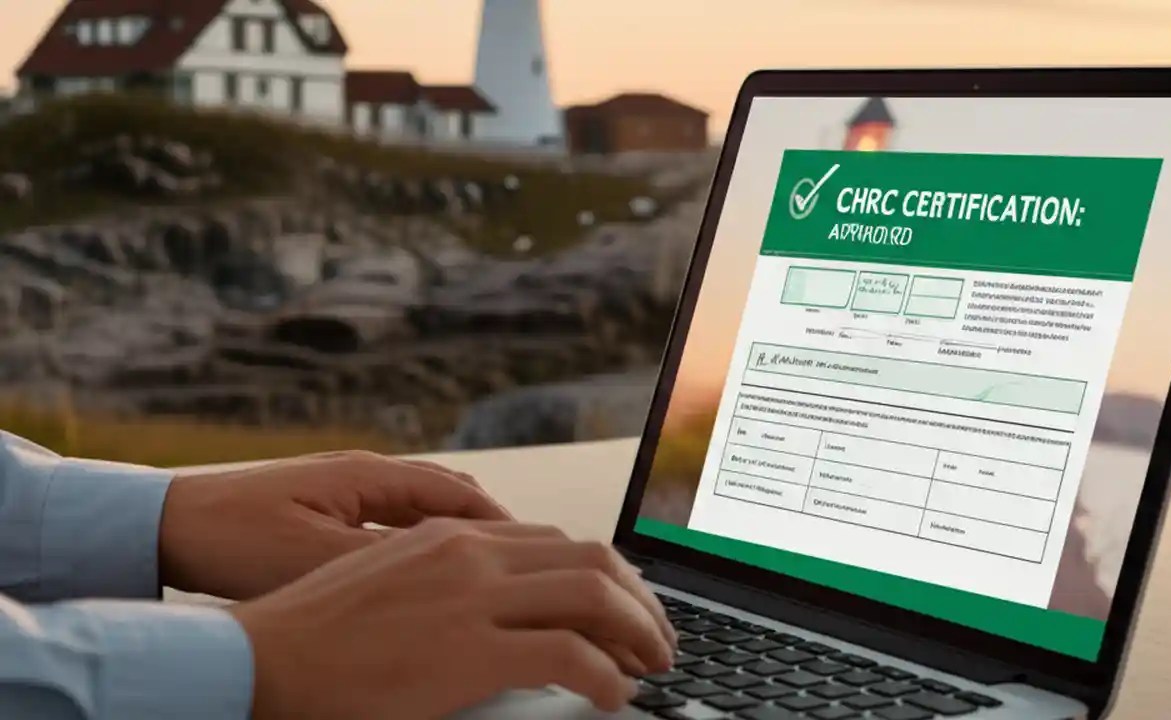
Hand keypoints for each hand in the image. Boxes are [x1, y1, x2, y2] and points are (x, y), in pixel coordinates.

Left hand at [159, 450, 510, 598]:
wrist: (166, 522)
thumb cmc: (234, 537)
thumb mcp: (314, 557)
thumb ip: (383, 561)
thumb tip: (445, 574)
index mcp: (370, 475)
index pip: (459, 493)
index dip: (502, 524)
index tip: (536, 554)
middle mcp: (365, 472)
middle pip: (450, 494)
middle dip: (490, 527)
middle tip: (523, 565)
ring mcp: (346, 487)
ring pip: (423, 507)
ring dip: (458, 535)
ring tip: (487, 571)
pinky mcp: (328, 506)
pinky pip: (395, 519)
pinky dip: (424, 542)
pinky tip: (424, 574)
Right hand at [230, 518, 678, 719]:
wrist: (260, 659)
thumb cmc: (317, 632)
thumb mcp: (394, 579)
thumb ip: (454, 582)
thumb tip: (504, 607)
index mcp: (455, 536)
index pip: (559, 542)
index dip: (608, 576)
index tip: (628, 606)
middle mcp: (472, 553)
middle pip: (592, 559)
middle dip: (640, 600)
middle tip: (657, 638)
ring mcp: (472, 597)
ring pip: (594, 595)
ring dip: (637, 631)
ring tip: (652, 665)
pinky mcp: (468, 650)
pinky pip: (568, 653)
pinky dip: (605, 674)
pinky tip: (613, 694)